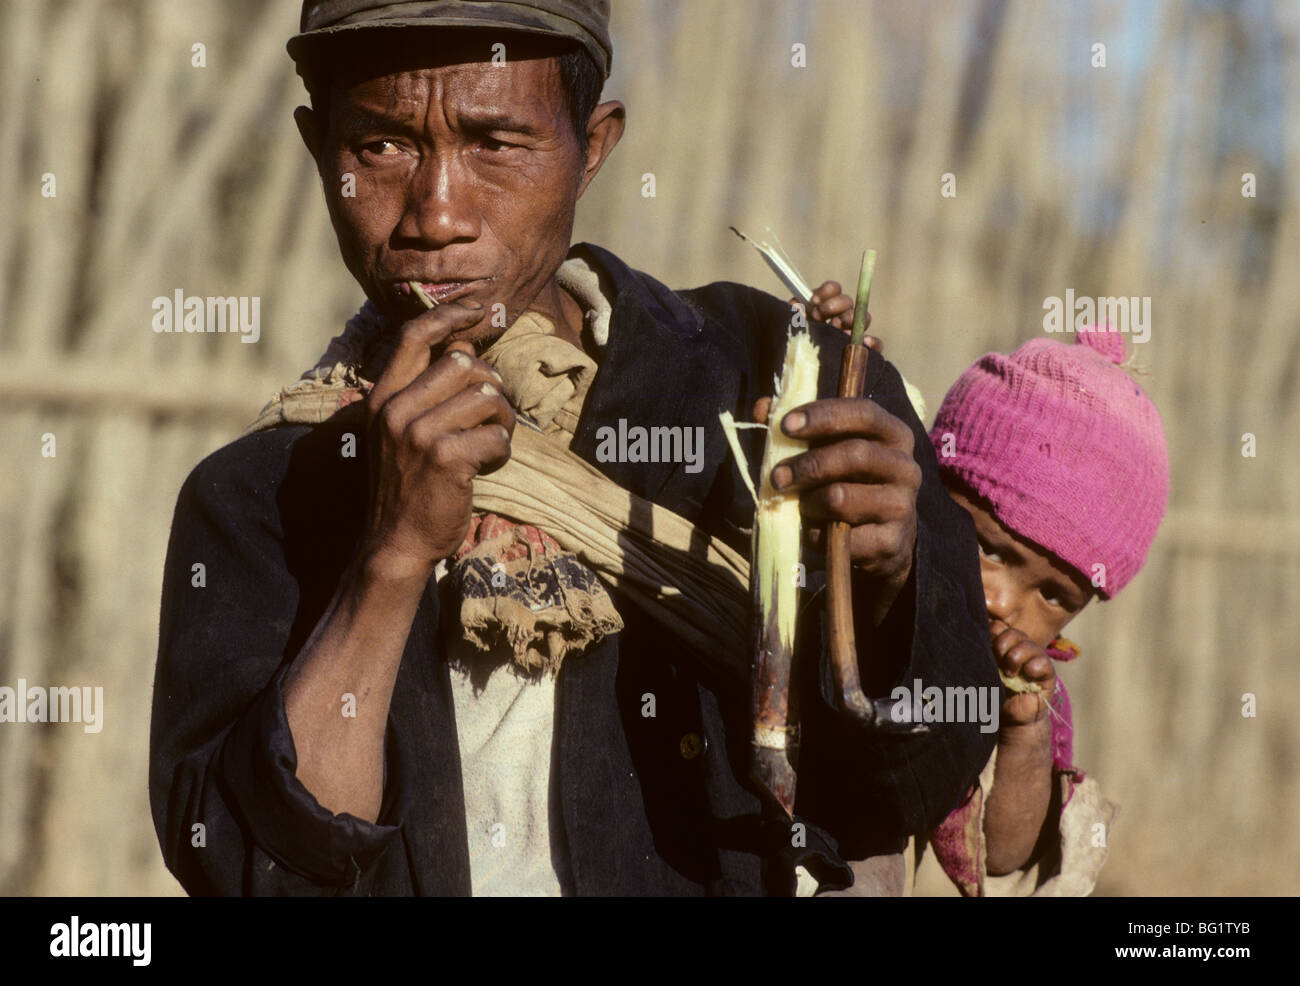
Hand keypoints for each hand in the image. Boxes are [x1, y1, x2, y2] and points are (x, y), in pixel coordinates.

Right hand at [361, 300, 515, 578]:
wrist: (394, 544)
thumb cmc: (407, 488)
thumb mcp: (401, 434)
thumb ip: (424, 393)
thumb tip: (463, 349)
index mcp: (381, 398)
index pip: (413, 336)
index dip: (449, 315)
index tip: (478, 306)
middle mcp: (395, 409)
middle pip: (462, 363)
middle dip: (491, 385)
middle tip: (493, 415)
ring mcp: (418, 433)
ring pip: (486, 397)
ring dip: (502, 421)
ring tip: (491, 444)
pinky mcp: (445, 457)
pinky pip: (496, 435)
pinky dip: (502, 451)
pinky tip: (488, 466)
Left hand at [752, 395, 920, 621]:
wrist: (882, 540)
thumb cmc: (848, 483)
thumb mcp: (827, 451)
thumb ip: (797, 427)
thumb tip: (762, 408)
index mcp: (893, 434)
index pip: (864, 413)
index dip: (823, 415)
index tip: (786, 425)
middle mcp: (905, 466)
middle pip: (855, 454)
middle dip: (808, 464)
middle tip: (777, 477)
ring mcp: (902, 505)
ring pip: (842, 496)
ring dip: (809, 501)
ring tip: (799, 506)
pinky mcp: (892, 540)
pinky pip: (842, 536)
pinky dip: (817, 533)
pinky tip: (813, 531)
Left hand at [796, 280, 881, 351]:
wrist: (796, 374)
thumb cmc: (791, 348)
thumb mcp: (788, 329)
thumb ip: (792, 316)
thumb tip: (798, 308)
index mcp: (822, 307)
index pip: (833, 289)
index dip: (827, 291)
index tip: (814, 301)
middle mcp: (839, 317)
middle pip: (848, 301)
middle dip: (836, 305)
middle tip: (820, 316)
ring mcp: (850, 334)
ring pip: (863, 318)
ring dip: (851, 318)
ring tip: (835, 327)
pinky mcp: (859, 353)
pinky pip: (874, 345)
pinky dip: (872, 342)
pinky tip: (863, 341)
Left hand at [990, 619, 1056, 727]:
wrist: (1010, 717)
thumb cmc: (993, 692)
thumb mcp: (985, 670)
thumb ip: (981, 654)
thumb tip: (968, 637)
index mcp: (1004, 645)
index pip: (998, 627)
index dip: (991, 634)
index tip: (984, 647)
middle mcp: (1021, 648)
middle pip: (1012, 632)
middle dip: (1002, 644)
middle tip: (997, 660)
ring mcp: (1035, 659)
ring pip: (1028, 645)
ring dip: (1015, 657)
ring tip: (1009, 673)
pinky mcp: (1047, 673)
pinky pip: (1043, 662)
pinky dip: (1032, 667)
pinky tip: (1026, 674)